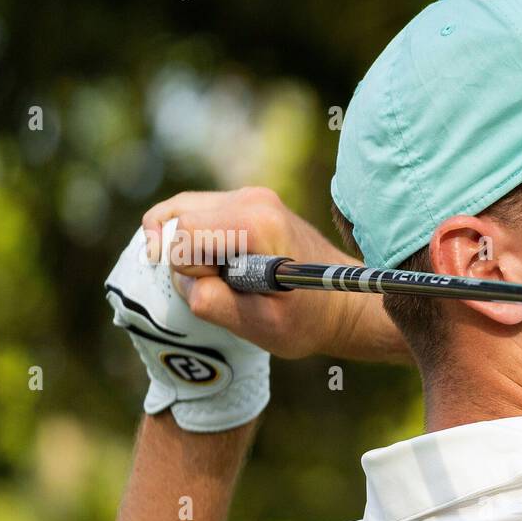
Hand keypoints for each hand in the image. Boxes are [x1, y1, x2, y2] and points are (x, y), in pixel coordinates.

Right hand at [141, 187, 409, 362]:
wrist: (343, 305)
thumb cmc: (306, 320)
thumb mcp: (259, 325)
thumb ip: (212, 301)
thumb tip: (183, 277)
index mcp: (256, 223)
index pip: (184, 237)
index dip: (193, 271)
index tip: (229, 289)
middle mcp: (252, 198)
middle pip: (178, 220)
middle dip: (188, 259)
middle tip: (227, 285)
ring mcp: (249, 196)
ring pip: (180, 212)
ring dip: (188, 248)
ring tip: (221, 275)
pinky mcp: (246, 202)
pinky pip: (196, 213)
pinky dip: (194, 240)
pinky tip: (215, 264)